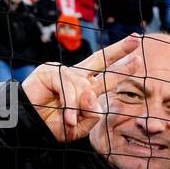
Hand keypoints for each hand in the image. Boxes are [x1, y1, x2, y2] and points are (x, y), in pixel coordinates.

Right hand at [20, 35, 140, 142]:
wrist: (30, 128)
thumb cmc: (54, 126)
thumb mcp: (81, 126)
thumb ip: (93, 114)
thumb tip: (92, 94)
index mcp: (86, 89)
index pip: (108, 74)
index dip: (123, 67)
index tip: (139, 57)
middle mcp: (77, 77)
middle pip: (102, 59)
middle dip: (120, 49)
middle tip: (137, 40)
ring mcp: (63, 72)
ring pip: (84, 86)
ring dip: (79, 106)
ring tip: (71, 121)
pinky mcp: (48, 71)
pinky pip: (68, 87)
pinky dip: (69, 104)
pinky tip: (68, 116)